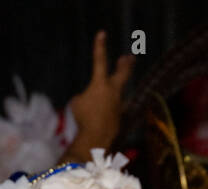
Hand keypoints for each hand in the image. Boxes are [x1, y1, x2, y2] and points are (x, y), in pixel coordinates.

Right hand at [63, 30, 133, 164]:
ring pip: (120, 93)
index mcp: (100, 83)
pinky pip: (113, 110)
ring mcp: (119, 104)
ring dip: (117, 89)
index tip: (102, 33)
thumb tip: (92, 100)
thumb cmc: (83, 118)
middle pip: (123, 73)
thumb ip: (86, 96)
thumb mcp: (77, 102)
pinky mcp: (120, 117)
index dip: (100, 46)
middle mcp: (113, 91)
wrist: (96, 138)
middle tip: (130, 57)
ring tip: (115, 89)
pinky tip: (102, 117)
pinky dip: (107, 112)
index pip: (99, 60)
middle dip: (126, 64)